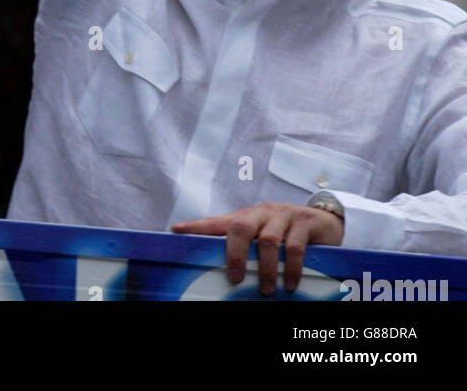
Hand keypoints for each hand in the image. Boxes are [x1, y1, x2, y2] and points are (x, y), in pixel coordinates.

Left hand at [173, 202, 343, 294]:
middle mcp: (261, 212)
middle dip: (234, 253)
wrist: (325, 220)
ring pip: (267, 240)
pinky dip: (290, 267)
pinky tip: (289, 283)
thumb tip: (226, 272)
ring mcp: (283, 215)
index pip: (218, 221)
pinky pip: (293, 246)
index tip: (176, 231)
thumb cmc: (286, 233)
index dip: (197, 226)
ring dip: (265, 268)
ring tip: (266, 289)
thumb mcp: (264, 236)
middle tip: (235, 278)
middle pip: (240, 227)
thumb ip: (247, 248)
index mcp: (247, 217)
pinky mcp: (304, 222)